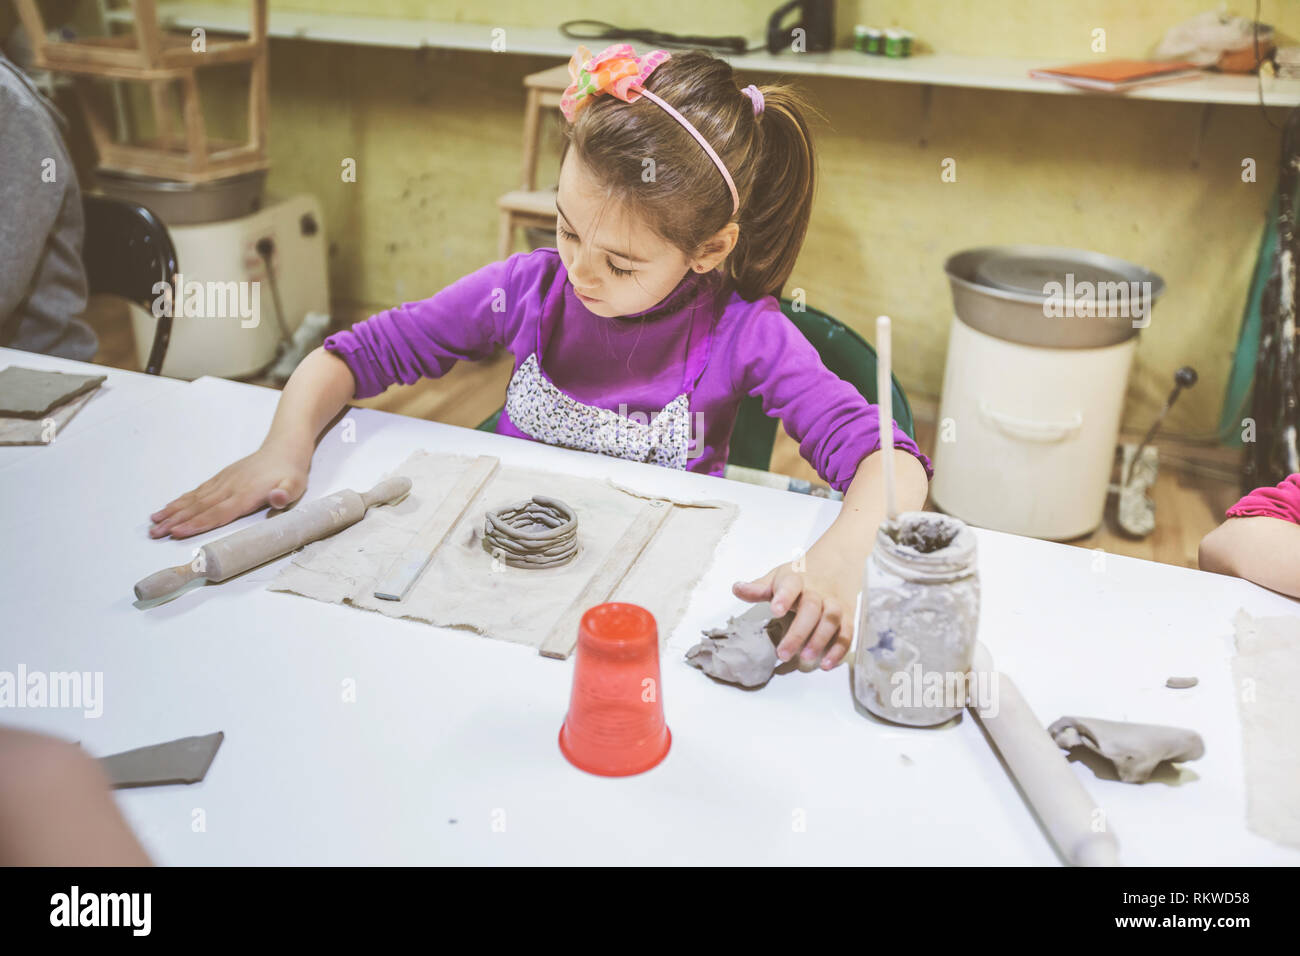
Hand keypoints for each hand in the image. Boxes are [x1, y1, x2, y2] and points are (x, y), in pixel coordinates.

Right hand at [149, 446, 308, 538]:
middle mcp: (229, 488)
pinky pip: (197, 491)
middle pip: (199, 508)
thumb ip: (286, 494)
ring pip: (194, 500)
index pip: (218, 513)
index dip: (197, 524)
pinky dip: (181, 500)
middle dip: (176, 521)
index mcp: (245, 494)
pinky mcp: (221, 479)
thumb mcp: (296, 485)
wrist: (284, 447)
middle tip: (154, 533)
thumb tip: (278, 499)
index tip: (177, 532)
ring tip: (153, 523)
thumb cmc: (291, 472)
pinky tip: (168, 508)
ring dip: (173, 512)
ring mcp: (223, 482)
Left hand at [732, 543, 860, 669]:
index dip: (784, 597)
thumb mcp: (778, 578)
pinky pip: (847, 634)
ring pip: (831, 620)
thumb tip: (736, 588)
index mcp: (797, 580)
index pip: (791, 585)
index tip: (775, 610)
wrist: (836, 565)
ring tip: (805, 658)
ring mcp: (834, 604)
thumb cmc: (800, 578)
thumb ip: (759, 588)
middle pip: (812, 609)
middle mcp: (818, 592)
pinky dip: (839, 650)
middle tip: (783, 653)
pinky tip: (826, 664)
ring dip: (820, 640)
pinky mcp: (847, 618)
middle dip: (799, 632)